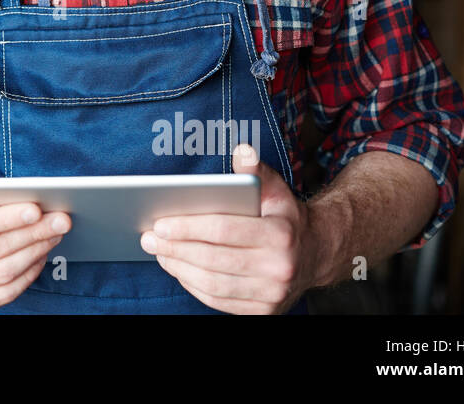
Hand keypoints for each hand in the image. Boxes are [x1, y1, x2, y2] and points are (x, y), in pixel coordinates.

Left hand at [140, 144, 321, 313]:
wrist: (315, 254)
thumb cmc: (285, 217)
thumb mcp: (275, 190)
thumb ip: (255, 170)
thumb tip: (242, 151)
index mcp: (281, 235)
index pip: (223, 230)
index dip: (187, 227)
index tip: (159, 223)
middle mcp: (280, 269)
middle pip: (213, 259)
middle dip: (174, 248)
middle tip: (148, 238)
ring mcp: (272, 295)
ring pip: (212, 284)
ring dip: (179, 268)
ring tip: (159, 252)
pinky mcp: (263, 312)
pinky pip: (219, 301)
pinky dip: (193, 285)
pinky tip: (178, 269)